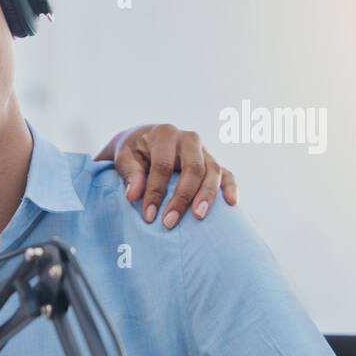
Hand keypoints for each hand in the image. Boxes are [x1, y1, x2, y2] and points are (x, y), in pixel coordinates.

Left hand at [97, 124, 237, 228]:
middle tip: (170, 222)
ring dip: (207, 195)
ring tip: (199, 216)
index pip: (163, 165)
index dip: (156, 192)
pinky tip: (231, 204)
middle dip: (182, 197)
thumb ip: (129, 173)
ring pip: (213, 171)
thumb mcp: (124, 157)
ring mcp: (204, 150)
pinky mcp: (213, 162)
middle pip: (193, 168)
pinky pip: (227, 173)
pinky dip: (231, 187)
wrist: (145, 141)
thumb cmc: (134, 151)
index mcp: (165, 134)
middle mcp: (189, 139)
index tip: (148, 216)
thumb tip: (133, 195)